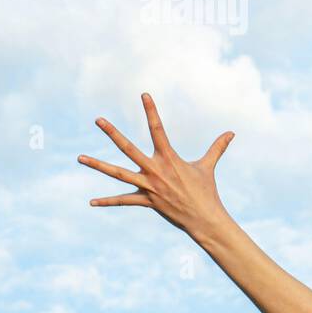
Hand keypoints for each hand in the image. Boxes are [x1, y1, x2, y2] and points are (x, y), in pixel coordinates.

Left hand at [79, 93, 235, 239]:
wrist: (205, 218)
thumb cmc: (206, 191)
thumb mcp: (208, 167)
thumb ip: (217, 148)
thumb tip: (231, 132)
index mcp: (169, 158)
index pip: (158, 129)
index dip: (151, 111)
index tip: (144, 95)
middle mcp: (156, 170)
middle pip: (129, 148)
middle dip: (113, 133)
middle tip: (98, 120)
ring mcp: (149, 186)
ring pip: (118, 173)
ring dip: (98, 165)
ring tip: (79, 157)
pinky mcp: (146, 201)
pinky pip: (123, 200)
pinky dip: (107, 201)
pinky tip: (91, 202)